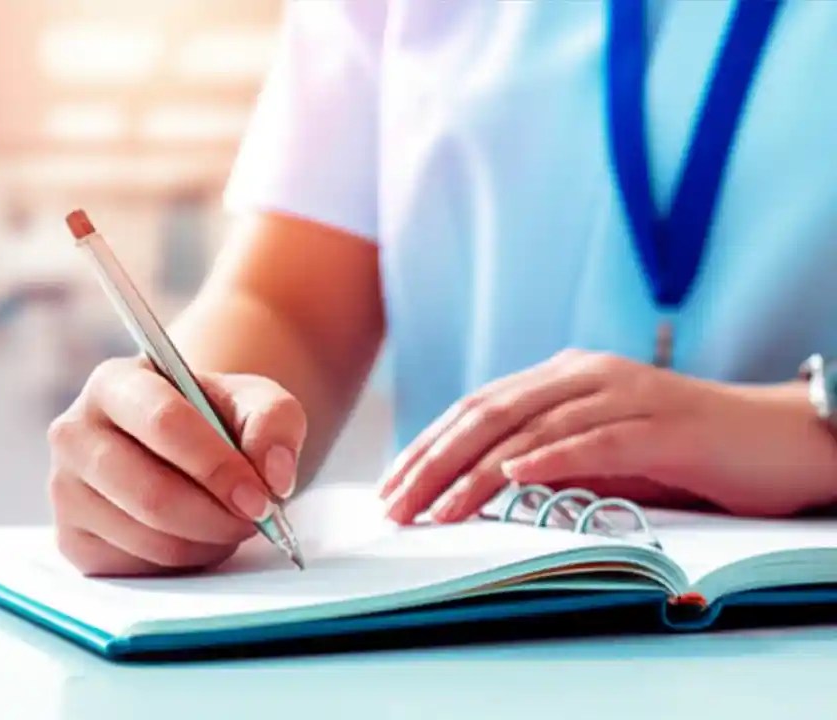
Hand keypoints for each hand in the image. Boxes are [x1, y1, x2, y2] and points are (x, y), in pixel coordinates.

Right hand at [48, 357, 305, 575]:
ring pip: (145, 537)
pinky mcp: (70, 540)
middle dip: (216, 517)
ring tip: (229, 525)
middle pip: (151, 493)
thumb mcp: (253, 401)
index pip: (164, 423)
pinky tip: (194, 538)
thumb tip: (274, 476)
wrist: (178, 448)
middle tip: (255, 521)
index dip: (217, 466)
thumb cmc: (213, 419)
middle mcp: (74, 433)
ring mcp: (64, 490)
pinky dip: (179, 563)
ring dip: (205, 542)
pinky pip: (133, 568)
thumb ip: (273, 422)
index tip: (261, 497)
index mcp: (114, 383)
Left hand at [380, 350, 836, 523]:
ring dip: (476, 472)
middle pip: (489, 414)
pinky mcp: (660, 425)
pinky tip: (513, 475)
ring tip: (437, 508)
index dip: (428, 446)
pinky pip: (594, 439)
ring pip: (530, 428)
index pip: (476, 408)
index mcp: (561, 377)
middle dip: (434, 462)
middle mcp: (583, 376)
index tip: (393, 486)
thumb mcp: (599, 453)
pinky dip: (550, 457)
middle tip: (397, 505)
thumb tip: (482, 486)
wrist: (773, 439)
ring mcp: (622, 395)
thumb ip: (546, 458)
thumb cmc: (681, 450)